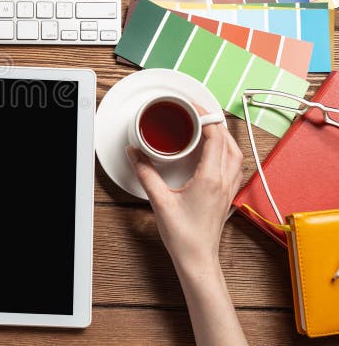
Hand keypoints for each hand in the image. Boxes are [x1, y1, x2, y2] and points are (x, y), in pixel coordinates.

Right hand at [126, 105, 243, 272]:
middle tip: (197, 116)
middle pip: (229, 141)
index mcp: (211, 178)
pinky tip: (213, 154)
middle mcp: (224, 181)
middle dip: (215, 123)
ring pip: (235, 153)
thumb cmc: (183, 235)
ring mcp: (229, 189)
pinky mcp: (227, 196)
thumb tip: (134, 154)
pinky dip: (226, 152)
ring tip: (206, 130)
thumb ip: (145, 173)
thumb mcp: (159, 200)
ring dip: (223, 137)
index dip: (206, 118)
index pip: (216, 137)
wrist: (197, 259)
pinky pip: (234, 166)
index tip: (193, 110)